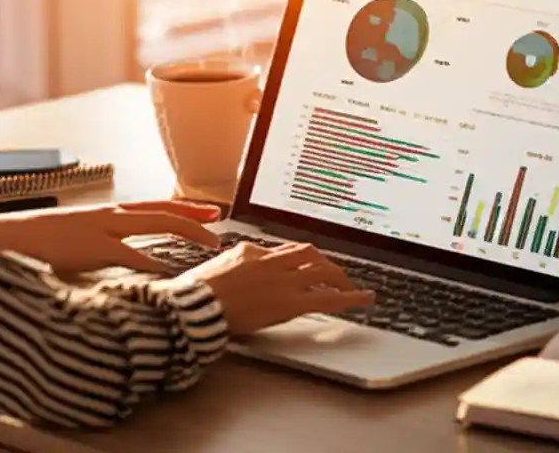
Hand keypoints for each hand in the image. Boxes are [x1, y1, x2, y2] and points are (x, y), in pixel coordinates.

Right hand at [0, 201, 220, 275]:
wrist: (4, 238)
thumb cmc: (34, 244)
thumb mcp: (74, 240)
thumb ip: (98, 245)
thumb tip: (114, 257)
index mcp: (105, 213)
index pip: (153, 206)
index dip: (183, 209)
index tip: (207, 213)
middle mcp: (109, 215)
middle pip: (163, 211)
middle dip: (195, 217)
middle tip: (220, 224)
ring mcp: (102, 228)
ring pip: (156, 224)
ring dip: (186, 233)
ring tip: (210, 244)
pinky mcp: (93, 247)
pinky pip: (132, 253)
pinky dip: (154, 261)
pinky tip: (171, 269)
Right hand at [178, 242, 375, 334]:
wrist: (195, 306)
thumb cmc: (195, 294)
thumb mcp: (212, 271)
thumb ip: (230, 268)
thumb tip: (232, 273)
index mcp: (250, 251)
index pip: (284, 251)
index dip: (300, 260)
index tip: (307, 266)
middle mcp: (271, 260)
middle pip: (308, 254)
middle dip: (325, 263)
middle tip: (336, 274)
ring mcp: (282, 280)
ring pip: (322, 271)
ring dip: (340, 278)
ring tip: (353, 288)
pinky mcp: (290, 302)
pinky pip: (327, 298)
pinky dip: (350, 298)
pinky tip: (364, 299)